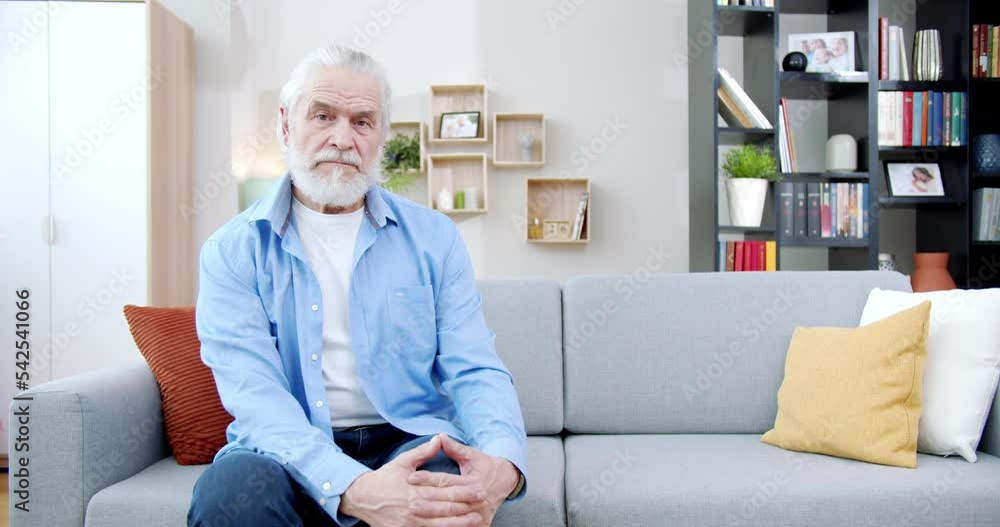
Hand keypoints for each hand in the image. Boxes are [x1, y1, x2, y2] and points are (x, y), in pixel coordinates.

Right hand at [340, 434, 483, 525]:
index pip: (444, 489)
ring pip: (439, 525)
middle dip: (465, 505)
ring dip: (458, 523)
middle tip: (483, 502)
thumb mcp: (402, 463)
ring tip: (475, 520)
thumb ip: (422, 452)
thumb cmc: (384, 479)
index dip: (463, 489)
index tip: (479, 487)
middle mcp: (413, 507)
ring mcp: (409, 523)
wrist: (362, 498)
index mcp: (414, 489)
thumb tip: (439, 438)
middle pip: (444, 508)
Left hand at [407, 433, 520, 526]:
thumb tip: (439, 436)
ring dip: (435, 516)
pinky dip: (450, 526)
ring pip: (454, 516)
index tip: (411, 478)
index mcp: (473, 481)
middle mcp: (477, 498)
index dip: (428, 478)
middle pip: (449, 500)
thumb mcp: (471, 455)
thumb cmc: (485, 466)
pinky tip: (433, 525)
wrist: (505, 481)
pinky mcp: (482, 525)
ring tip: (417, 513)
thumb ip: (454, 448)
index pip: (446, 480)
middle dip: (429, 500)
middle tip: (411, 501)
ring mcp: (480, 514)